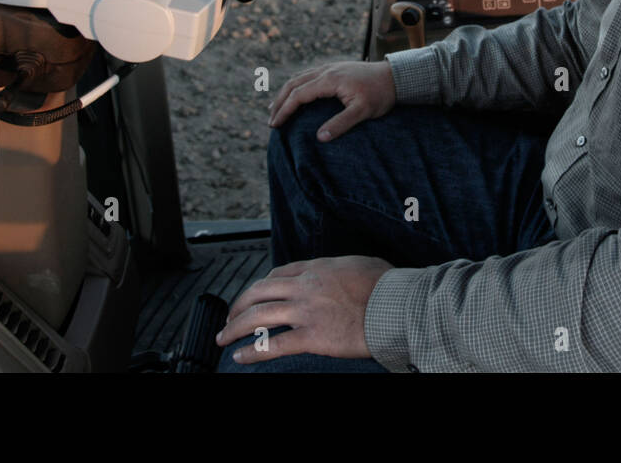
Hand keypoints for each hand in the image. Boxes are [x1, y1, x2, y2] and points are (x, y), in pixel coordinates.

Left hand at [214, 256, 393, 362]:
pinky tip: (241, 357)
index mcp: (317, 268)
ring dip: (235, 328)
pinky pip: (273, 344)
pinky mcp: (312, 337)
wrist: (396, 304)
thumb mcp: (361, 264)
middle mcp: (305, 286)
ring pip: (258, 316)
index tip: (254, 296)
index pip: (277, 274)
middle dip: (238, 305)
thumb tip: (345, 272)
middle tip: (229, 317)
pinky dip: (253, 351)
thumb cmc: (387, 286)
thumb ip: (343, 268)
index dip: (260, 287)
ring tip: (223, 338)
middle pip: (259, 292)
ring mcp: (306, 311)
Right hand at [267, 60, 396, 140]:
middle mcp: (326, 71)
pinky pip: (308, 76)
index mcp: (329, 80)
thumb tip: (320, 138)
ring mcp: (329, 68)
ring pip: (299, 78)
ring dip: (285, 93)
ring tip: (276, 109)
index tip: (275, 125)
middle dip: (279, 102)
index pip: (298, 95)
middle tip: (271, 120)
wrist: (396, 76)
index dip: (284, 110)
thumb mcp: (363, 111)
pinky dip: (296, 87)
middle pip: (293, 84)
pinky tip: (296, 96)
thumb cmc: (381, 94)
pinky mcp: (334, 69)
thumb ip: (341, 124)